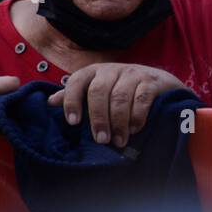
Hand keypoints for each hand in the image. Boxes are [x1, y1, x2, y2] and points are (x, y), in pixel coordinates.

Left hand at [49, 62, 185, 147]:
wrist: (161, 83)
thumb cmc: (123, 90)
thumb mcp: (99, 90)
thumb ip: (77, 96)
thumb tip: (50, 102)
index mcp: (94, 72)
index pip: (77, 81)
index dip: (72, 100)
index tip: (73, 122)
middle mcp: (112, 69)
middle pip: (98, 91)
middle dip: (98, 118)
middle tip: (101, 140)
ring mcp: (133, 73)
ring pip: (120, 97)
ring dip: (118, 122)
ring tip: (118, 141)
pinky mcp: (152, 81)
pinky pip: (141, 99)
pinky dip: (136, 116)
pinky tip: (135, 129)